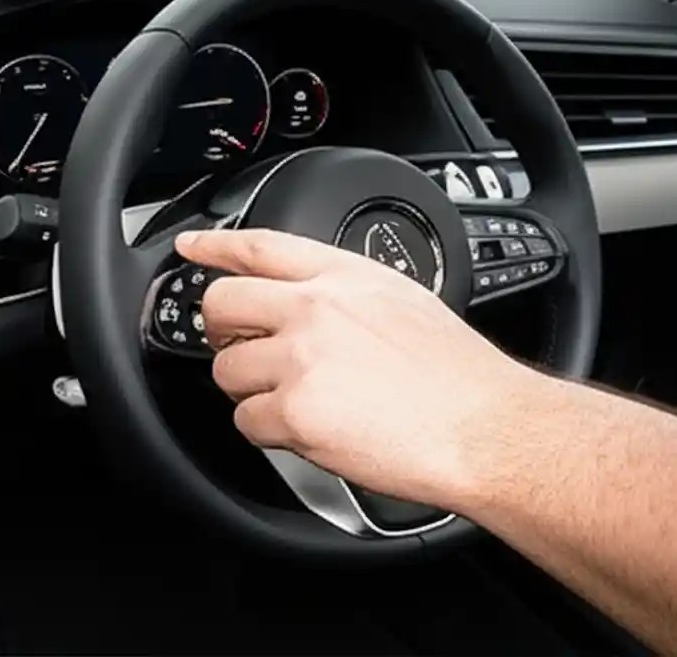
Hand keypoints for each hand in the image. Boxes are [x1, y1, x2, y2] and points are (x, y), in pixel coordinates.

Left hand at [175, 228, 547, 510]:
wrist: (486, 429)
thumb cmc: (459, 377)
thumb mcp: (404, 300)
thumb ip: (347, 293)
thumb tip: (306, 302)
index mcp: (344, 276)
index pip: (261, 247)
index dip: (216, 245)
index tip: (190, 247)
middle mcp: (315, 309)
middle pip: (222, 305)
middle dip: (221, 332)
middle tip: (242, 350)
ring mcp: (300, 359)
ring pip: (227, 370)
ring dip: (250, 389)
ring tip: (295, 401)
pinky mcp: (294, 411)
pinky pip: (246, 420)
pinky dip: (268, 431)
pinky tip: (305, 430)